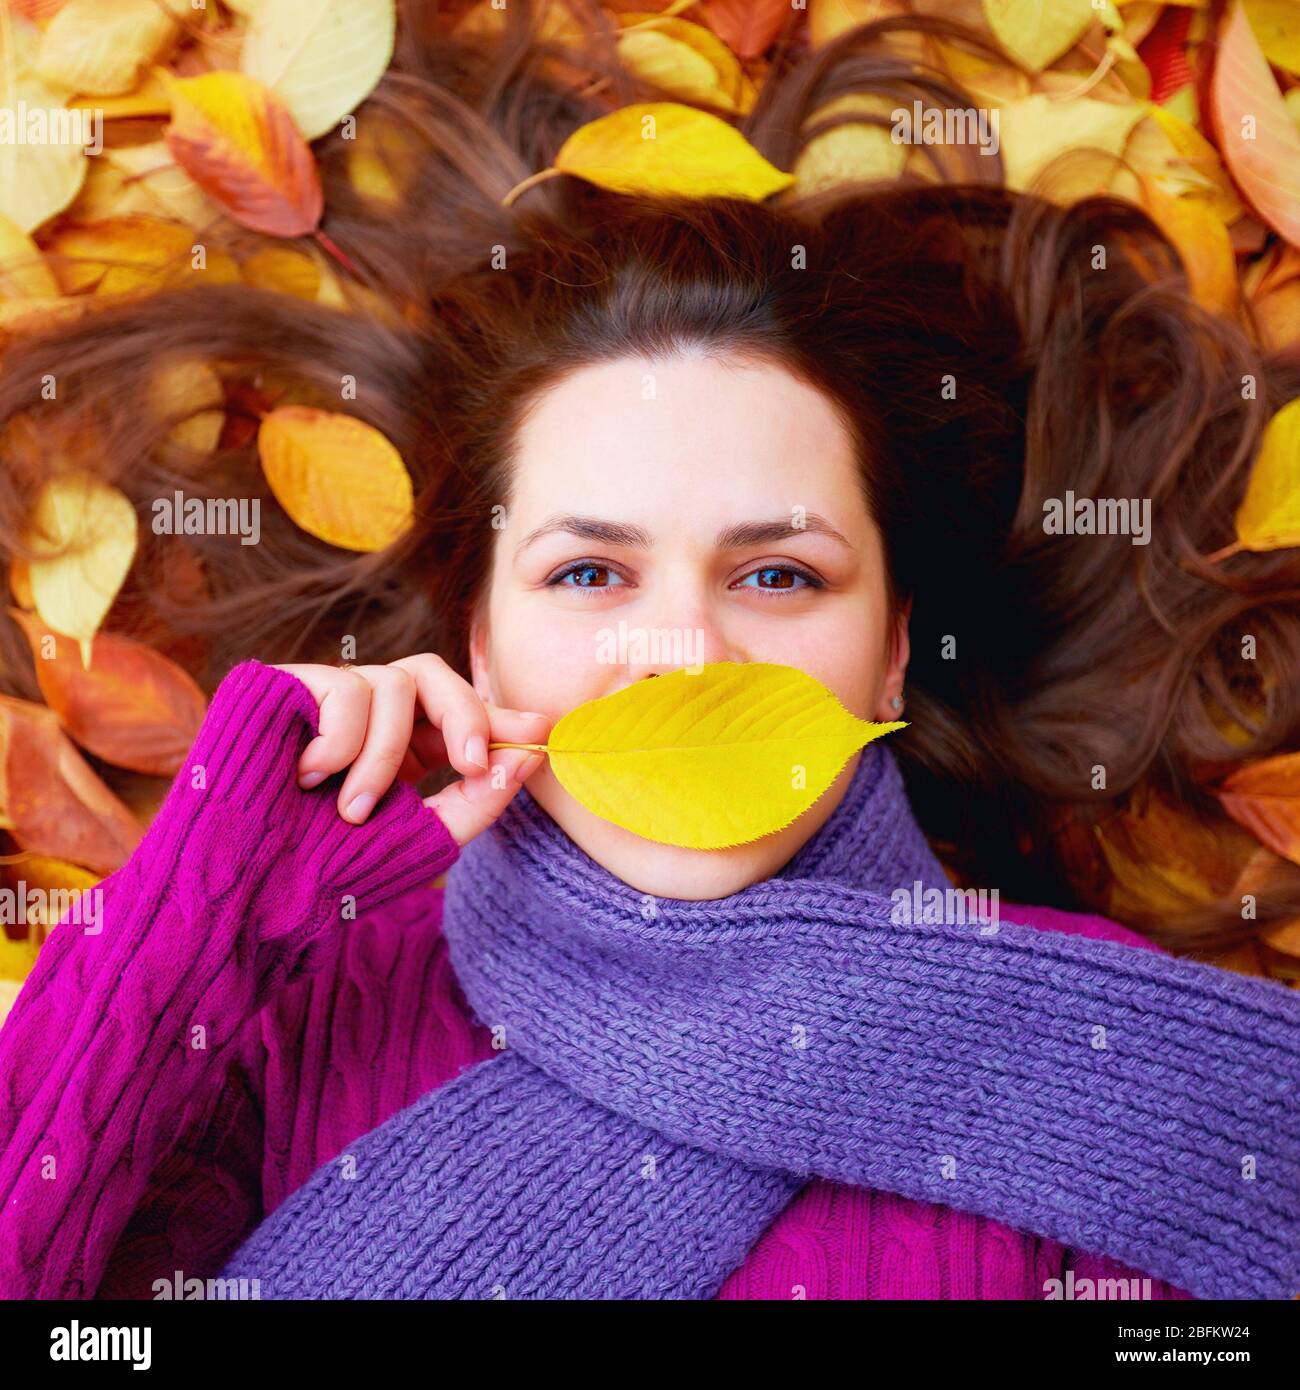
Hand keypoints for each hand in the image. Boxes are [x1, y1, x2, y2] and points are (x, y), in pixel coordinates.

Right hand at [271, 654, 550, 848]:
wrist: (244, 891)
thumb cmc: (326, 874)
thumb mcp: (420, 839)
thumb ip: (475, 799)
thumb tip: (529, 754)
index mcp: (398, 749)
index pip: (455, 711)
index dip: (497, 716)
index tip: (541, 730)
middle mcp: (363, 717)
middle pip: (433, 675)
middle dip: (465, 716)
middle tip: (468, 765)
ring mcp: (321, 698)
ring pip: (393, 684)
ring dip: (384, 755)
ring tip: (350, 809)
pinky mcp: (281, 686)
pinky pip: (345, 687)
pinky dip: (341, 741)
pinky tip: (307, 778)